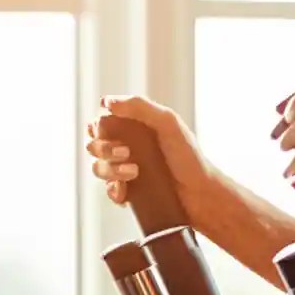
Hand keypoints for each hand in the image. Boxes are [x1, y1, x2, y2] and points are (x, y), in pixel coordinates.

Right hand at [85, 95, 212, 209]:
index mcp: (135, 127)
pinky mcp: (130, 192)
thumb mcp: (168, 123)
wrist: (201, 192)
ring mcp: (127, 170)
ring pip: (98, 168)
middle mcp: (128, 147)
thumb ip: (140, 107)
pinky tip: (125, 192)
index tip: (111, 131)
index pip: (100, 123)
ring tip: (134, 173)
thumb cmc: (188, 155)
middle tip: (126, 153)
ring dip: (109, 170)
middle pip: (93, 145)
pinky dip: (113, 191)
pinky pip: (109, 191)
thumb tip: (106, 102)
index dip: (99, 127)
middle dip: (103, 149)